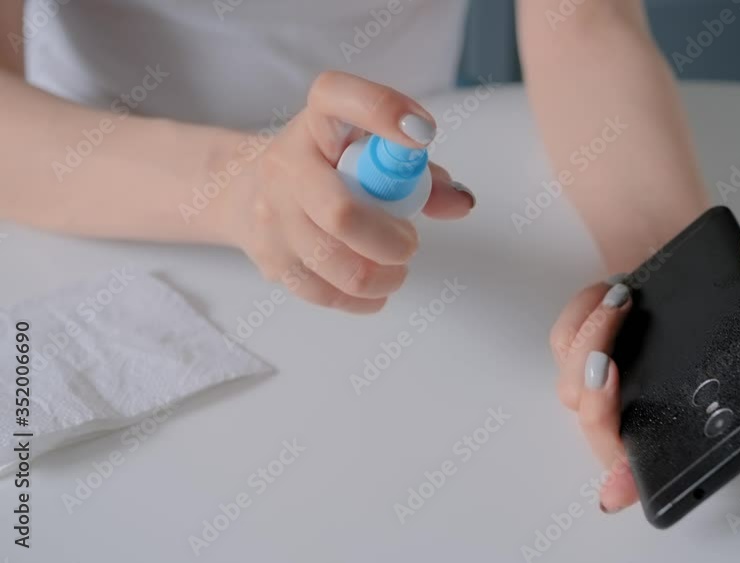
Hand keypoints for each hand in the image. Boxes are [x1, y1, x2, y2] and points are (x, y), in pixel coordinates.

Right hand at [223, 71, 474, 312]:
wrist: (244, 192)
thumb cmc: (328, 169)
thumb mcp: (370, 152)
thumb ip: (420, 172)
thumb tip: (461, 202)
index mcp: (317, 123)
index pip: (337, 98)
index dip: (382, 110)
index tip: (423, 135)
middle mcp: (285, 163)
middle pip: (341, 213)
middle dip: (391, 240)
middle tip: (409, 242)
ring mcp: (271, 215)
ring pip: (337, 265)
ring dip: (382, 276)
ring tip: (394, 268)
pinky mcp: (269, 259)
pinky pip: (326, 294)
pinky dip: (362, 299)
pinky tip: (373, 288)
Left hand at [549, 225, 739, 512]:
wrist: (675, 241)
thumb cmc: (716, 274)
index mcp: (695, 408)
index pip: (664, 464)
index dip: (637, 484)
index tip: (617, 494)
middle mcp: (649, 404)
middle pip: (604, 435)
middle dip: (598, 406)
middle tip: (609, 365)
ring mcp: (612, 382)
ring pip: (574, 391)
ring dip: (589, 348)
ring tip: (621, 303)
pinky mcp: (582, 352)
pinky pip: (562, 348)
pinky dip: (577, 320)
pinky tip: (606, 296)